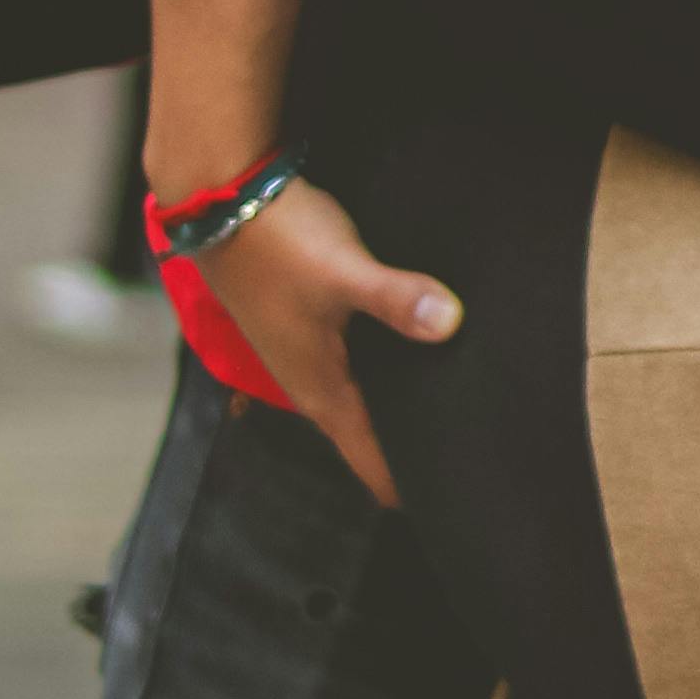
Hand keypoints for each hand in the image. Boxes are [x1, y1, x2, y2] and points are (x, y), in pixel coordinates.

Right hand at [175, 170, 459, 507]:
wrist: (220, 199)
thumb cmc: (277, 242)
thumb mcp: (343, 271)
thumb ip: (397, 299)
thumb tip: (451, 323)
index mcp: (323, 394)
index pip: (372, 467)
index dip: (412, 491)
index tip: (459, 500)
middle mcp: (315, 387)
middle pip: (373, 442)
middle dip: (418, 455)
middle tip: (479, 461)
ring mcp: (310, 358)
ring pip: (366, 404)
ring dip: (403, 411)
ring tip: (461, 415)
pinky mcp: (310, 328)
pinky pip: (359, 369)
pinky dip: (389, 375)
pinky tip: (423, 356)